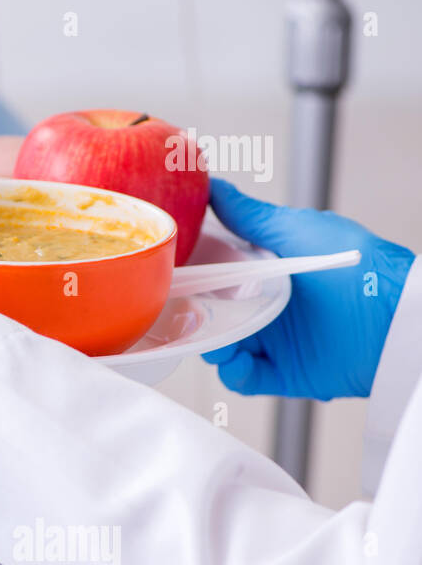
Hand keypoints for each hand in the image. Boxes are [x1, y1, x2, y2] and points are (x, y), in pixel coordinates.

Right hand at [203, 179, 414, 398]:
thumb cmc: (354, 264)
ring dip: (209, 344)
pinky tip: (237, 360)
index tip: (171, 272)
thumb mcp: (294, 230)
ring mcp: (274, 341)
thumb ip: (249, 216)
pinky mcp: (283, 372)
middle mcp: (267, 305)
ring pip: (221, 346)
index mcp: (267, 271)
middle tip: (182, 311)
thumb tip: (213, 187)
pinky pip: (243, 378)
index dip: (192, 275)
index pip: (215, 274)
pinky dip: (233, 372)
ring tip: (212, 339)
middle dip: (193, 314)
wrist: (393, 316)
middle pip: (212, 313)